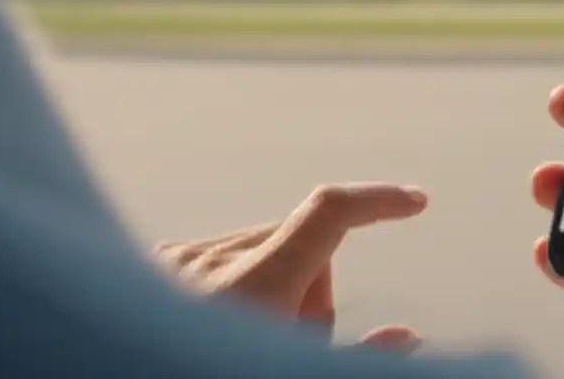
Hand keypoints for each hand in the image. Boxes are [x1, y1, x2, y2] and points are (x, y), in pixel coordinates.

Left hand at [155, 182, 427, 354]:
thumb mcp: (288, 372)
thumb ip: (356, 358)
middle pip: (301, 244)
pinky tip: (208, 326)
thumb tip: (407, 337)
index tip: (415, 202)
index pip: (331, 212)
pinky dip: (228, 285)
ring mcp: (174, 260)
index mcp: (254, 283)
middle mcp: (212, 260)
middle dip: (313, 287)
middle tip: (290, 343)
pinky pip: (213, 257)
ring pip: (257, 250)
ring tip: (242, 341)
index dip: (380, 201)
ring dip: (271, 286)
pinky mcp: (148, 267)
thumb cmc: (206, 370)